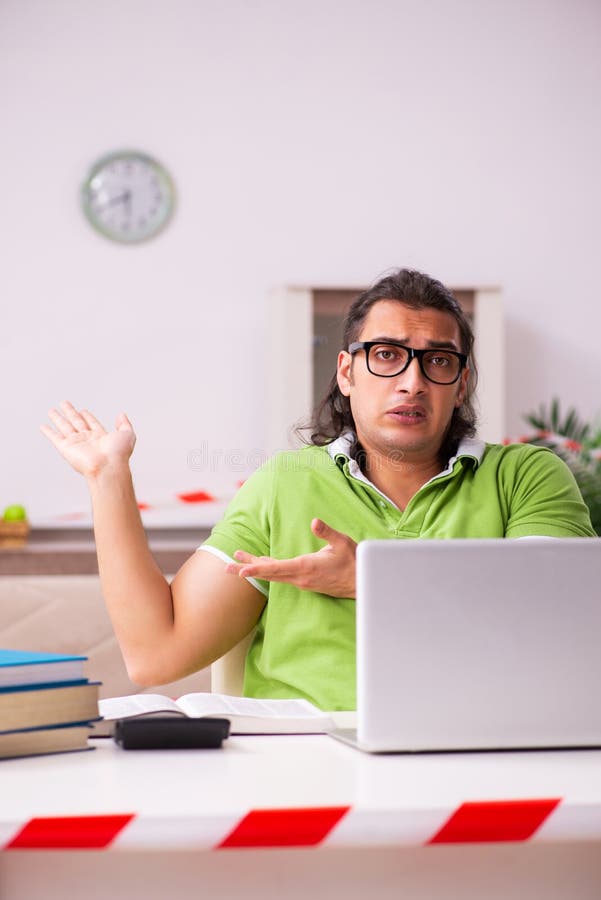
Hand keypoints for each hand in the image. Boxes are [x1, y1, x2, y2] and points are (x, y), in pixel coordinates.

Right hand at [40, 401, 135, 479]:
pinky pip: (55, 438)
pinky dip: (48, 432)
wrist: (108, 467)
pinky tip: (43, 426)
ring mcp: (76, 443)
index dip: (87, 416)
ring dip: (58, 418)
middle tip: (64, 403)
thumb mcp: (127, 434)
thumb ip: (124, 424)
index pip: (92, 423)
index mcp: (101, 437)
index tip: (83, 410)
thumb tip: (121, 414)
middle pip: (76, 422)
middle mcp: (87, 439)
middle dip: (71, 412)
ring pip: (65, 427)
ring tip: (52, 410)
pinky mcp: (66, 448)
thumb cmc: (118, 454)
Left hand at [225, 518, 356, 598]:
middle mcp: (300, 577)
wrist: (362, 584)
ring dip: (255, 569)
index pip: (277, 569)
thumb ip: (327, 532)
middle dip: (247, 570)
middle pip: (269, 574)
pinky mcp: (305, 582)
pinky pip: (281, 577)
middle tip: (226, 568)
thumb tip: (314, 521)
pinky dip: (267, 571)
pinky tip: (261, 567)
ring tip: (237, 565)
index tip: (241, 572)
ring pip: (273, 575)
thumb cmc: (353, 562)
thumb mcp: (342, 543)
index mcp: (306, 568)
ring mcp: (302, 581)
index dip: (257, 569)